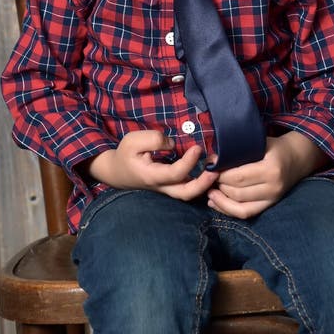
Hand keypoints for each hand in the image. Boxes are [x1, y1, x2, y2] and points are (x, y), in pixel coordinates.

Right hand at [87, 130, 216, 200]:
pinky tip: (209, 169)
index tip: (198, 147)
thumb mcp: (133, 141)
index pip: (175, 173)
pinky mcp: (171, 186)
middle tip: (216, 168)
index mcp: (151, 176)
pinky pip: (188, 188)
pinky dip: (201, 182)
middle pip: (186, 193)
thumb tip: (174, 144)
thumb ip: (153, 139)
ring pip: (189, 194)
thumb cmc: (125, 155)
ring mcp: (167, 189)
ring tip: (216, 168)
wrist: (117, 171)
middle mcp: (161, 186)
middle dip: (204, 183)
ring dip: (205, 183)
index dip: (189, 162)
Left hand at [207, 131, 328, 218]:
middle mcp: (273, 187)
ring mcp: (272, 199)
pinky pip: (246, 213)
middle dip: (218, 186)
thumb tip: (212, 158)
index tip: (210, 167)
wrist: (297, 158)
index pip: (239, 177)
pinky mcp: (270, 205)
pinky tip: (215, 203)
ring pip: (240, 206)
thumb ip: (239, 149)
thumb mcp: (259, 142)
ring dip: (221, 200)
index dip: (220, 175)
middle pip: (237, 192)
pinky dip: (228, 210)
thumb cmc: (274, 147)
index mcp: (271, 168)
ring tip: (209, 191)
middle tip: (208, 178)